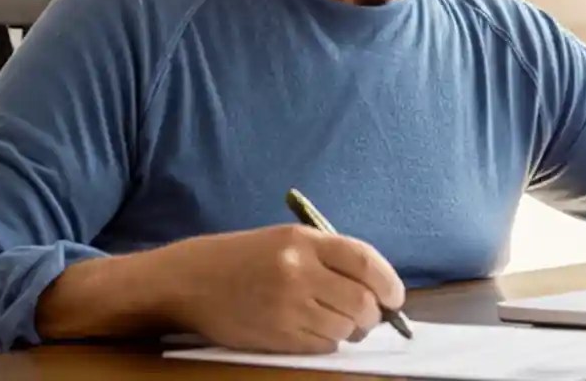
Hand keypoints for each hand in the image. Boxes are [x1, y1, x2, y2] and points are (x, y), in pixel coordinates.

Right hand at [157, 225, 405, 353]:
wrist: (190, 281)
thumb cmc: (244, 258)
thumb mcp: (287, 240)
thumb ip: (331, 258)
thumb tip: (377, 288)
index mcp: (304, 241)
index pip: (365, 262)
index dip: (389, 283)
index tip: (395, 297)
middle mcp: (298, 272)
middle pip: (361, 301)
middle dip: (372, 314)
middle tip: (368, 316)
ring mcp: (286, 306)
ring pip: (344, 327)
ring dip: (350, 329)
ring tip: (337, 321)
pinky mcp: (276, 336)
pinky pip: (322, 345)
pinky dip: (328, 341)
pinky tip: (314, 329)